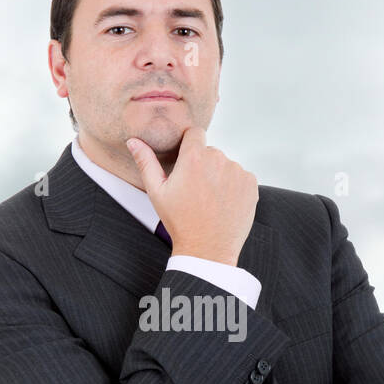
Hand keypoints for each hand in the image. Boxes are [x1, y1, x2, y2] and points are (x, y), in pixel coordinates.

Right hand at [126, 126, 257, 266]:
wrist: (207, 249)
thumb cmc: (180, 222)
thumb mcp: (157, 192)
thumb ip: (146, 162)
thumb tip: (133, 141)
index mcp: (194, 157)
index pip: (195, 133)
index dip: (189, 145)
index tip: (187, 162)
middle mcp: (219, 159)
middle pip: (211, 152)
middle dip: (204, 165)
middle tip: (196, 190)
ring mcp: (237, 172)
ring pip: (226, 165)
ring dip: (220, 177)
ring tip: (210, 200)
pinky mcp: (250, 184)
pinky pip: (241, 177)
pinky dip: (234, 187)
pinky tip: (223, 204)